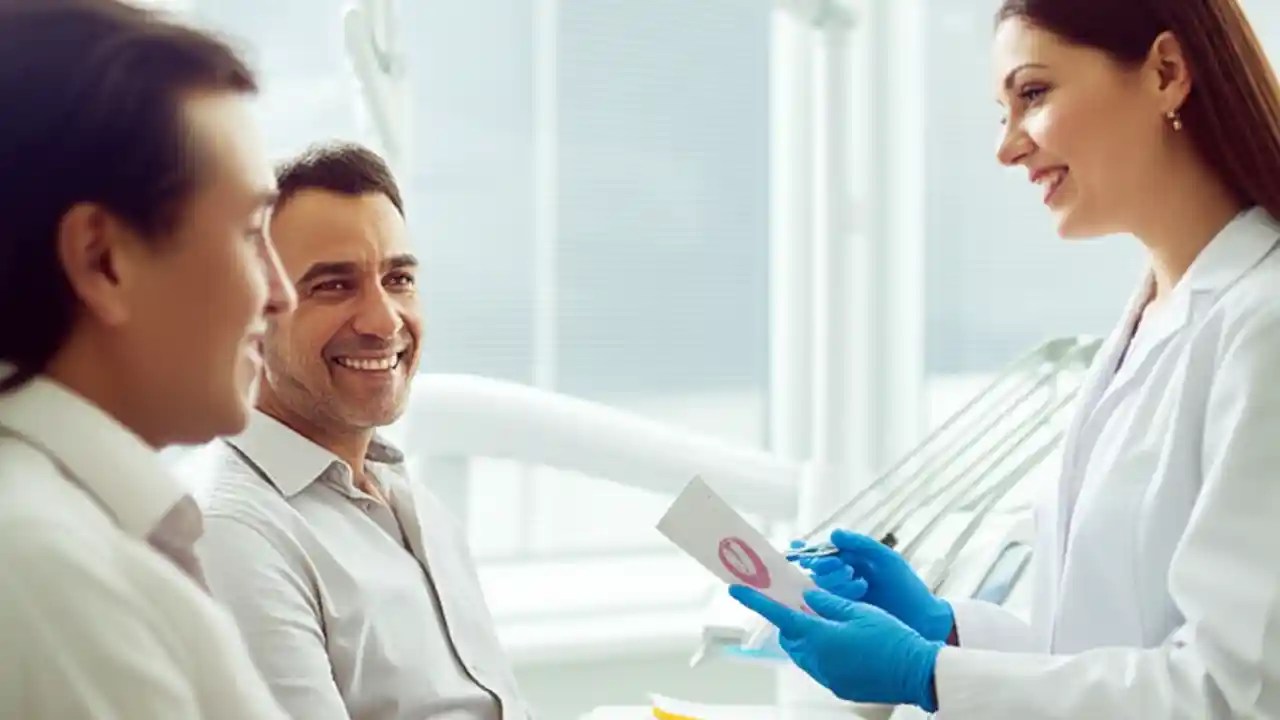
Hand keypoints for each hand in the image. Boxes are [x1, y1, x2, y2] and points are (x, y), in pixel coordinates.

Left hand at [730, 585, 940, 710]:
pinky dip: (822, 652)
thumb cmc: (892, 638)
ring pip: (803, 653)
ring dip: (807, 637)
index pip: (780, 616)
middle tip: (802, 605)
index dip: (756, 602)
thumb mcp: (860, 612)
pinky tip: (843, 642)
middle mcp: (817, 660)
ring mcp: (827, 676)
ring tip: (828, 623)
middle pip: (790, 638)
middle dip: (790, 621)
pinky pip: (819, 666)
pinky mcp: (837, 686)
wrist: (918, 673)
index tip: (736, 590)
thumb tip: (807, 596)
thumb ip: (828, 603)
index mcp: (820, 637)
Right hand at [795, 530, 953, 642]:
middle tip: (844, 568)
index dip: (809, 549)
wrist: (921, 620)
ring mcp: (841, 597)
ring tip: (861, 583)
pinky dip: (842, 593)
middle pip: (818, 569)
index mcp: (850, 561)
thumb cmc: (905, 586)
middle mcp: (841, 577)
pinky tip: (860, 591)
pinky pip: (829, 602)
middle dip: (825, 566)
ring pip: (822, 585)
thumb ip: (861, 544)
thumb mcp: (886, 559)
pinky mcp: (843, 613)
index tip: (799, 547)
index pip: (823, 552)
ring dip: (836, 580)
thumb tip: (833, 534)